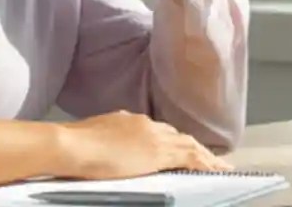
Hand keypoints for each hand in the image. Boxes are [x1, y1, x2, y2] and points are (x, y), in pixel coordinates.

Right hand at [56, 110, 232, 178]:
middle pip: (178, 136)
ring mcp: (153, 136)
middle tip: (211, 158)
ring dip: (206, 156)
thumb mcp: (95, 140)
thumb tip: (115, 151)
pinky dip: (206, 163)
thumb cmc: (72, 147)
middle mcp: (145, 124)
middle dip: (194, 147)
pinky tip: (216, 171)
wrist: (70, 145)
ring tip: (221, 168)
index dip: (174, 141)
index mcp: (129, 120)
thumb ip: (110, 142)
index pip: (159, 131)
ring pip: (189, 145)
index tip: (183, 148)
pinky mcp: (158, 152)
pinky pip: (191, 157)